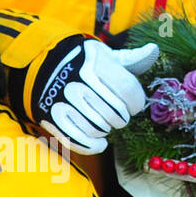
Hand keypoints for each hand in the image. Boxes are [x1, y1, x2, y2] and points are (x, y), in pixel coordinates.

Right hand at [35, 39, 157, 154]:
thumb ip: (132, 58)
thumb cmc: (84, 61)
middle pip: (114, 112)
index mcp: (96, 63)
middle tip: (120, 115)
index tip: (134, 105)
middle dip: (122, 118)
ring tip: (105, 122)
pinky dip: (92, 146)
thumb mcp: (107, 55)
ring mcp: (63, 99)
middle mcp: (78, 80)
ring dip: (107, 129)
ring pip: (97, 128)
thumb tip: (153, 51)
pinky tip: (100, 142)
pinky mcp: (50, 115)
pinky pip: (75, 139)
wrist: (42, 63)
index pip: (127, 89)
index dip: (136, 102)